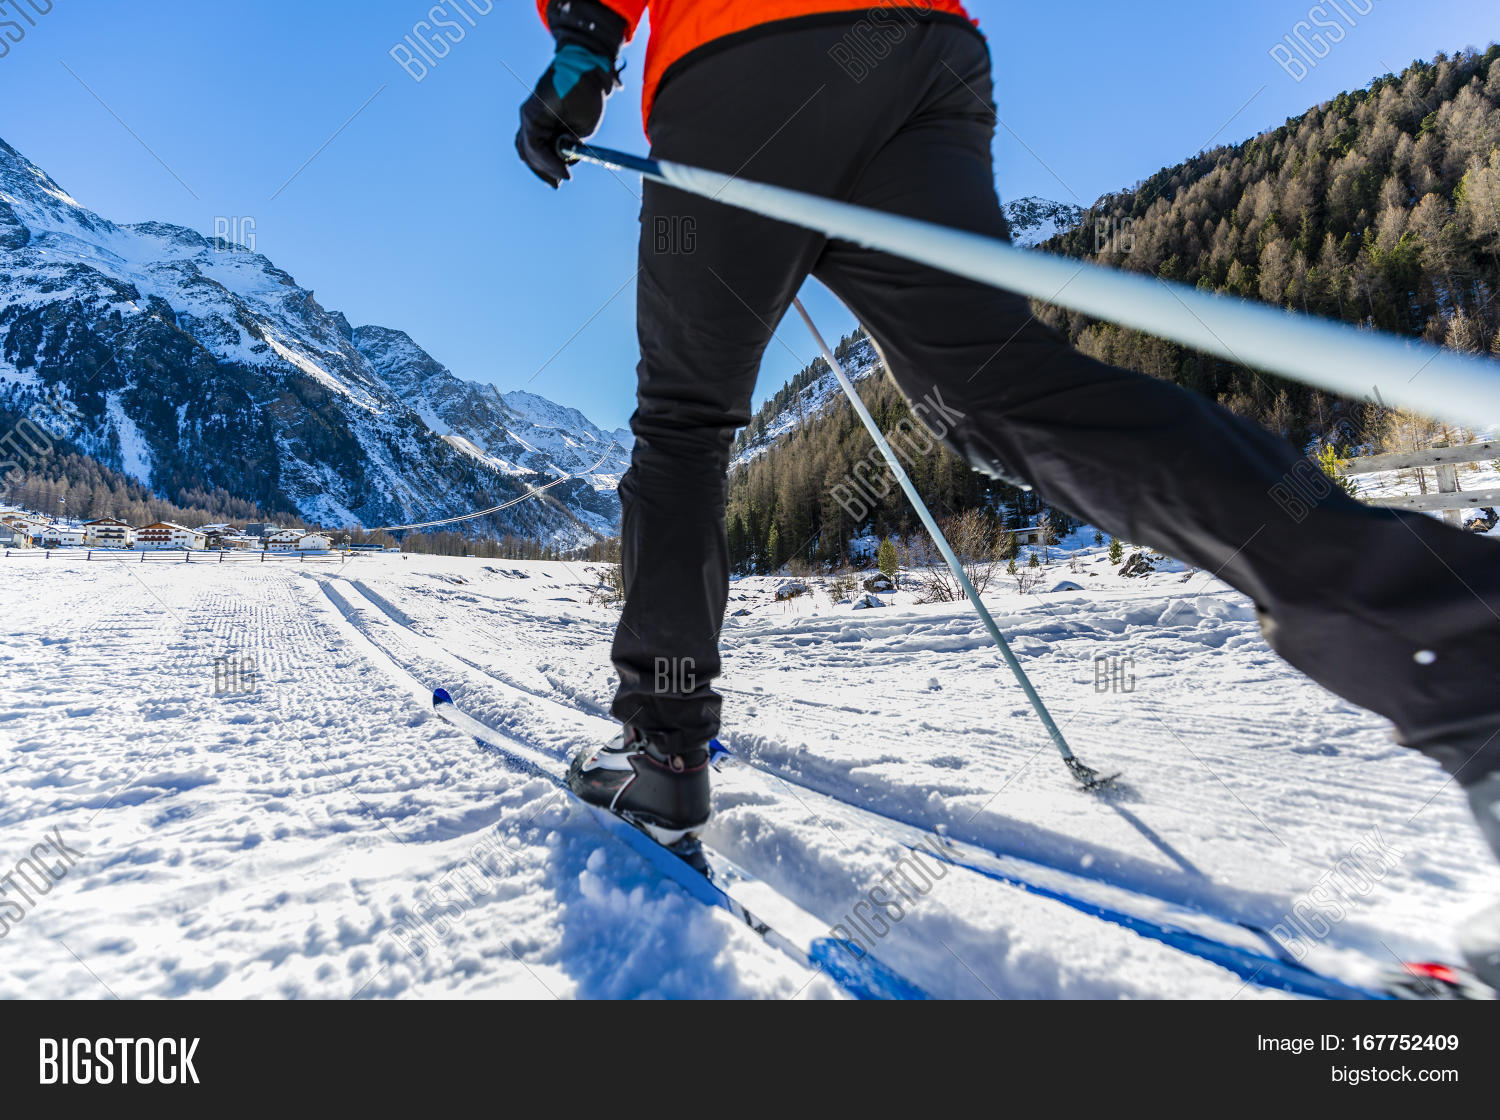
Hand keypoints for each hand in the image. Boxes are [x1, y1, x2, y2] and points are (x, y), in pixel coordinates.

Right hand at [516, 44, 619, 187]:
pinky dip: (539, 156)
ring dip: (539, 165)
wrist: (583, 66)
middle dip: (545, 169)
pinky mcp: (537, 118)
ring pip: (525, 149)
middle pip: (528, 152)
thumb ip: (572, 143)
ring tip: (555, 181)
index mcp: (535, 114)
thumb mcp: (584, 121)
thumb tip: (565, 158)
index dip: (550, 165)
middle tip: (560, 182)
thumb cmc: (585, 90)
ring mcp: (530, 117)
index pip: (536, 148)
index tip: (567, 177)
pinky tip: (550, 169)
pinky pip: (531, 142)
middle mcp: (528, 116)